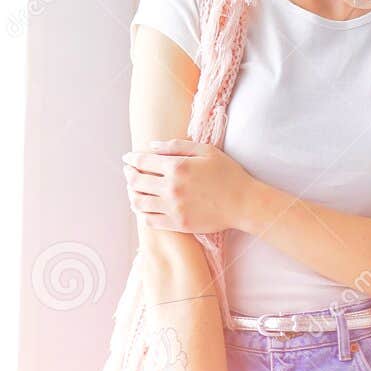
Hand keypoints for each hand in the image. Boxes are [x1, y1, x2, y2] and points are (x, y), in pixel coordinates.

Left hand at [124, 139, 256, 234]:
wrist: (243, 203)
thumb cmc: (227, 174)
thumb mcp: (206, 151)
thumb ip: (177, 146)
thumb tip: (151, 145)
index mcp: (177, 168)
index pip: (143, 162)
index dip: (131, 159)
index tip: (127, 158)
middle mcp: (171, 189)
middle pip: (137, 182)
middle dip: (129, 174)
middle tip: (128, 171)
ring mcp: (173, 209)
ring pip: (139, 203)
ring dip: (131, 194)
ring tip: (132, 189)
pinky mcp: (177, 225)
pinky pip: (150, 221)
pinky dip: (142, 212)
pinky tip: (143, 206)